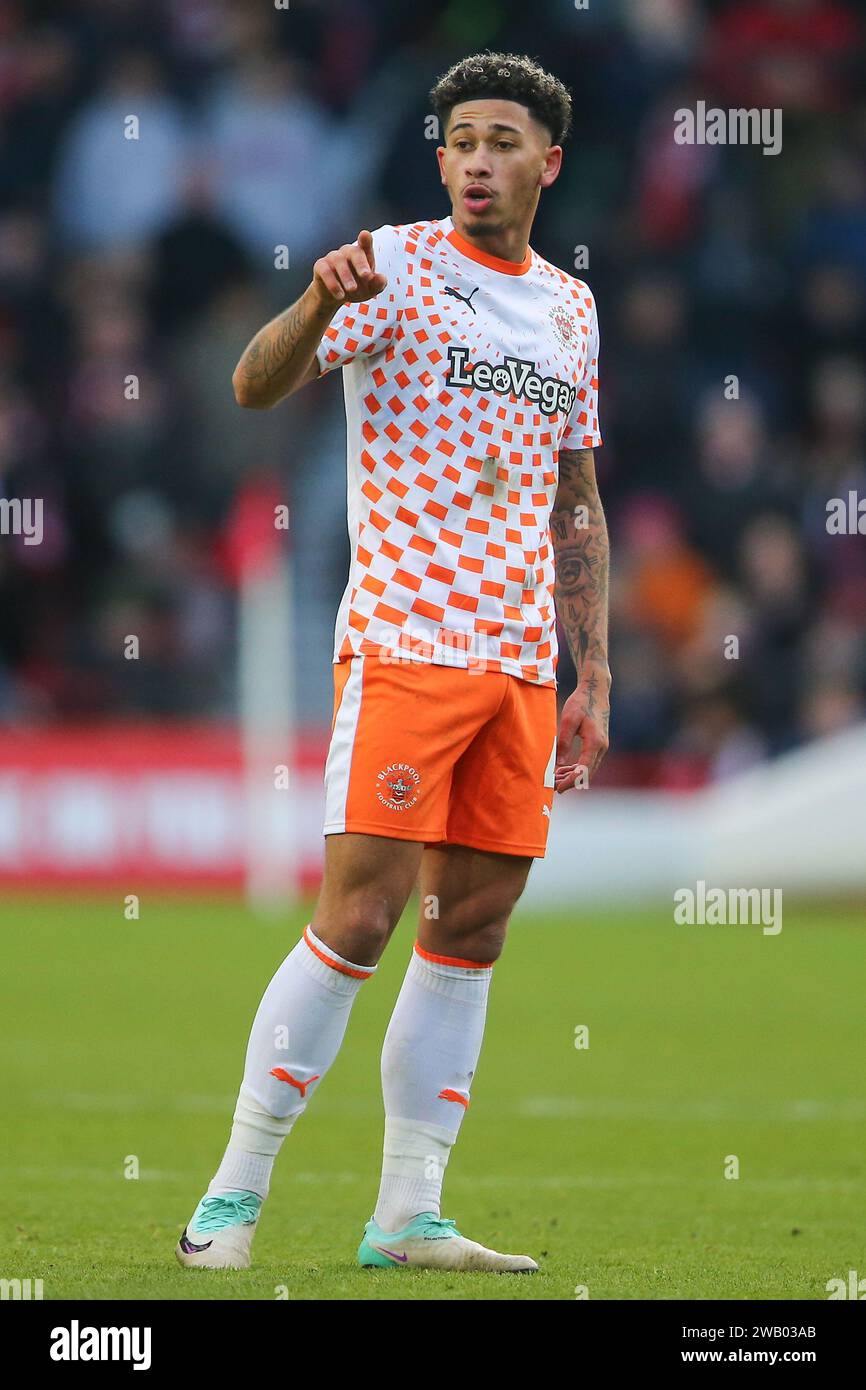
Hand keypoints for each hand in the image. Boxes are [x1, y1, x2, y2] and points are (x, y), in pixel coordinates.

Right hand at [311, 230, 387, 308]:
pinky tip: (340, 295)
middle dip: (360, 263)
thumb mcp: (370, 290)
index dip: (365, 239)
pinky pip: (325, 271)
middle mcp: (347, 252)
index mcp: (361, 254)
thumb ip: (378, 284)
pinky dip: (333, 283)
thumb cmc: (357, 288)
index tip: (364, 235)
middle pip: (353, 251)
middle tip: (366, 276)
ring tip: (352, 290)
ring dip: (346, 276)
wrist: (336, 297)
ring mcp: (333, 257)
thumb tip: (382, 278)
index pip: (365, 243)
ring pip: (338, 260)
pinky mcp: (320, 266)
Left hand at [554, 671, 609, 792]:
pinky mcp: (599, 744)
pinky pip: (588, 761)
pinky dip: (577, 767)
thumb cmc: (581, 702)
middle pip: (587, 773)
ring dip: (572, 775)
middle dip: (570, 782)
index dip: (571, 781)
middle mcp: (601, 747)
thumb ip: (564, 742)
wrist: (596, 690)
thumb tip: (558, 764)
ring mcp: (602, 746)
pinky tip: (563, 769)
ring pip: (588, 769)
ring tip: (554, 779)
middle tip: (552, 787)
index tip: (558, 789)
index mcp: (595, 742)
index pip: (584, 770)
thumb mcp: (569, 719)